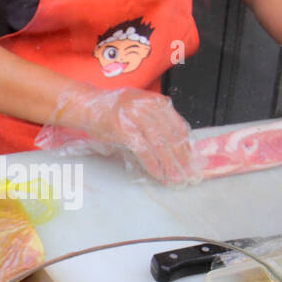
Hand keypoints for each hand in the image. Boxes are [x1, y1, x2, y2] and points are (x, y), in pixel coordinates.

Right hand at [35, 83, 202, 184]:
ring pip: (161, 145)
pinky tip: (160, 175)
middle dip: (182, 159)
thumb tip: (177, 147)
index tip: (193, 160)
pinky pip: (144, 150)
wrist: (88, 105)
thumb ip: (157, 121)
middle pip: (171, 136)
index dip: (187, 145)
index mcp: (155, 101)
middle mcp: (148, 107)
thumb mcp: (140, 107)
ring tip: (177, 179)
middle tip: (189, 175)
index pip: (178, 125)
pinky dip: (154, 165)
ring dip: (171, 165)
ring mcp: (135, 118)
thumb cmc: (114, 110)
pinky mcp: (124, 130)